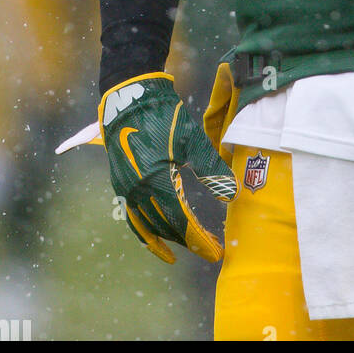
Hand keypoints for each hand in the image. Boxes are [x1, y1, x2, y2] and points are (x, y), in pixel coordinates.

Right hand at [99, 72, 237, 263]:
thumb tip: (232, 195)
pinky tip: (160, 245)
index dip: (199, 239)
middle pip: (165, 226)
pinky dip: (147, 235)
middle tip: (211, 250)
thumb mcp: (192, 140)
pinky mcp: (121, 186)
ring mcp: (126, 190)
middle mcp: (137, 191)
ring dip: (171, 238)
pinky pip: (134, 218)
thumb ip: (211, 169)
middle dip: (189, 241)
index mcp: (155, 180)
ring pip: (149, 225)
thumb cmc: (165, 117)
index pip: (180, 220)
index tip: (216, 252)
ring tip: (192, 246)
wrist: (131, 100)